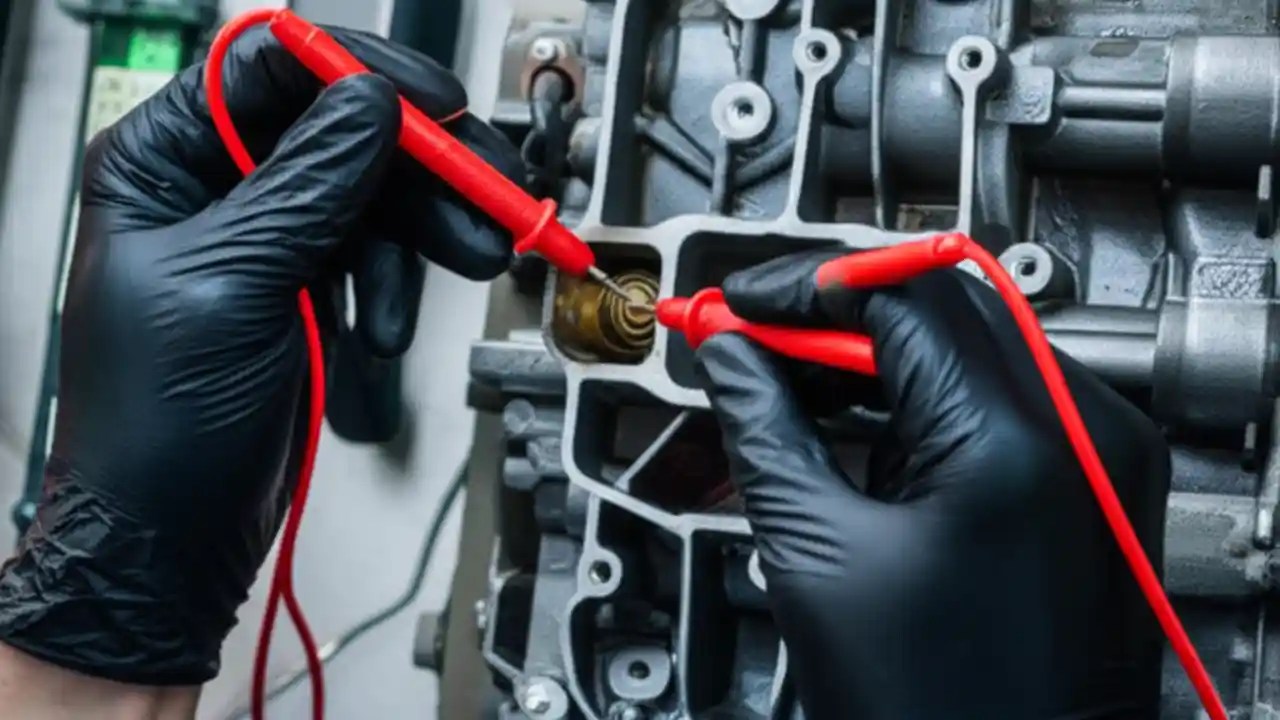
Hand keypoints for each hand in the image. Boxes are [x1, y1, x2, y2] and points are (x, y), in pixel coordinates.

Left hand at [0, 26, 521, 683]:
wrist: (175, 532)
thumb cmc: (158, 421)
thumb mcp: (235, 282)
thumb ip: (309, 184)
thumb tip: (369, 101)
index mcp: (164, 160)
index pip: (273, 69)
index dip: (364, 76)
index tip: (439, 106)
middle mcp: (217, 186)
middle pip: (342, 130)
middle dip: (423, 164)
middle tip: (489, 188)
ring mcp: (266, 236)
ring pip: (372, 191)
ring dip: (429, 227)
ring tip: (477, 256)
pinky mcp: (307, 284)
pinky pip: (377, 251)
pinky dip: (402, 282)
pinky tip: (392, 325)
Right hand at [695, 252, 1169, 718]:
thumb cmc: (932, 706)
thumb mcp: (818, 552)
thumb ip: (764, 427)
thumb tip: (728, 353)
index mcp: (1010, 443)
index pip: (897, 297)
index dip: (801, 287)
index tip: (737, 301)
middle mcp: (1079, 432)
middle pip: (936, 308)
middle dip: (830, 316)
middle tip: (750, 337)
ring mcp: (1097, 455)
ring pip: (966, 345)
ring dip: (870, 353)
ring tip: (786, 382)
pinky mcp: (1091, 481)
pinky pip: (996, 398)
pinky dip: (918, 395)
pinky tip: (852, 416)